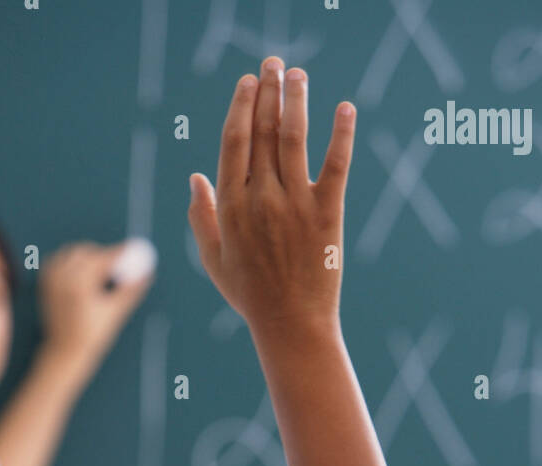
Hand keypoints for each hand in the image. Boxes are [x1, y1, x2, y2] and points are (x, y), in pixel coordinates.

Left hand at [39, 241, 153, 373]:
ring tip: (99, 278)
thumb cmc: (91, 336)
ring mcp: (51, 278)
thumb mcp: (115, 313)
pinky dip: (72, 263)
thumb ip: (131, 289)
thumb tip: (147, 272)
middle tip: (117, 269)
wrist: (65, 351)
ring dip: (88, 258)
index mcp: (79, 283)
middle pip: (87, 251)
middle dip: (104, 257)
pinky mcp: (46, 283)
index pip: (103, 257)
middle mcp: (62, 277)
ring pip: (72, 253)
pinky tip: (82, 278)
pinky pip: (59, 261)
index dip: (121, 253)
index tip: (134, 252)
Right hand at [188, 57, 355, 332]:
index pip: (234, 142)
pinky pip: (335, 164)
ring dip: (296, 99)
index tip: (249, 83)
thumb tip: (195, 177)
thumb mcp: (215, 260)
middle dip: (267, 91)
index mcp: (231, 207)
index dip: (242, 106)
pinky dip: (342, 133)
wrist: (291, 326)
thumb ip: (202, 218)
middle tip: (273, 63)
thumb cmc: (251, 296)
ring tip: (298, 73)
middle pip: (262, 131)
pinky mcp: (327, 213)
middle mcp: (261, 199)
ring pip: (294, 138)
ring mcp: (295, 205)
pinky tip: (345, 107)